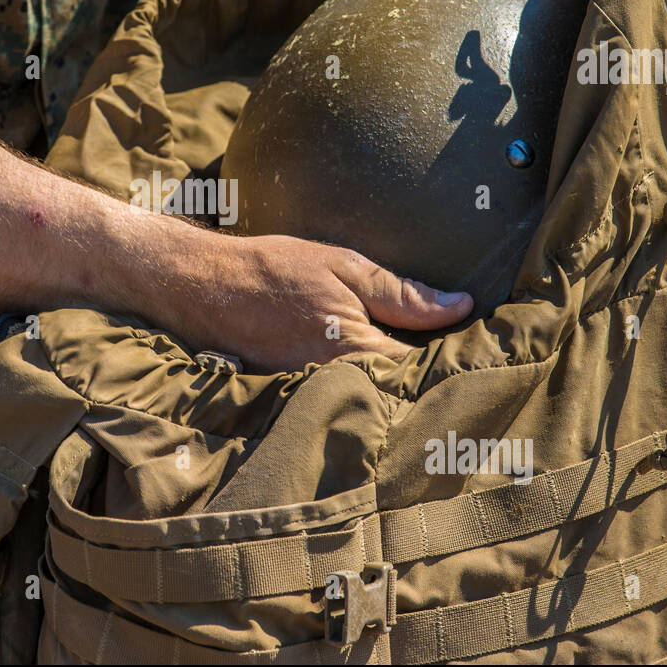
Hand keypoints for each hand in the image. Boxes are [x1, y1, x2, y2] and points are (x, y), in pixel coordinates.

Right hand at [171, 233, 473, 372]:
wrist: (201, 287)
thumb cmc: (272, 269)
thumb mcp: (343, 266)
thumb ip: (402, 293)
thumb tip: (459, 307)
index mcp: (357, 348)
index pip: (422, 369)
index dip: (445, 357)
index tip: (465, 346)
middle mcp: (336, 382)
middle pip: (398, 392)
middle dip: (420, 377)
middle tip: (438, 355)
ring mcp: (311, 397)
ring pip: (368, 398)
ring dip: (386, 385)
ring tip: (398, 361)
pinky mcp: (291, 401)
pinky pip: (335, 399)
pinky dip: (351, 388)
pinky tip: (356, 370)